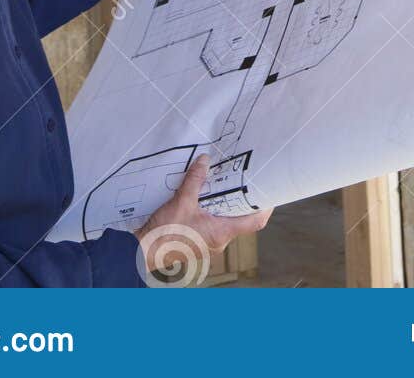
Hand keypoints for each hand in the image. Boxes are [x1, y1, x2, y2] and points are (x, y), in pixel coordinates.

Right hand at [136, 156, 270, 280]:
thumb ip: (195, 180)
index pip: (255, 222)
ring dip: (226, 203)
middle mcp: (219, 240)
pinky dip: (213, 209)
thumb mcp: (181, 201)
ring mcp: (208, 242)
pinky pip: (212, 223)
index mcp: (221, 232)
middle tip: (244, 178)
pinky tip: (205, 195)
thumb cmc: (165, 233)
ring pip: (225, 221)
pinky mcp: (197, 240)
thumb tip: (205, 160)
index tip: (269, 190)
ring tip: (224, 182)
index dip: (265, 206)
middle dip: (243, 199)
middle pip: (240, 219)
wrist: (143, 253)